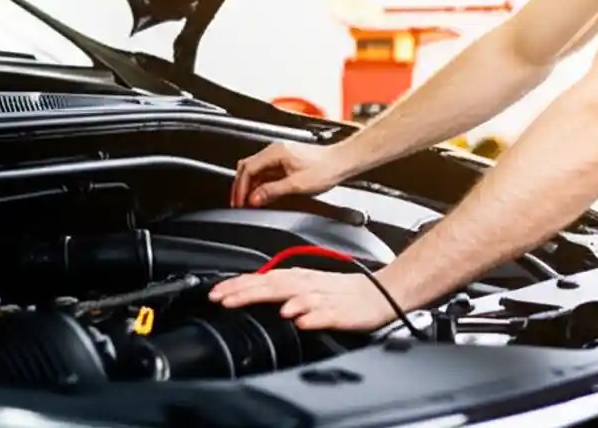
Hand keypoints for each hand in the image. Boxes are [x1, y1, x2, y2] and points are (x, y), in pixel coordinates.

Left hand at [208, 268, 396, 331]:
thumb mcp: (309, 289)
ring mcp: (324, 298)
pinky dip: (309, 314)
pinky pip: (323, 313)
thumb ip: (284, 292)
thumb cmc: (346, 294)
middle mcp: (307, 285)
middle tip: (219, 298)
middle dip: (243, 291)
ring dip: (270, 298)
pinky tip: (297, 319)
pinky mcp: (341, 312)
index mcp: (298, 279)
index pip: (262, 279)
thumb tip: (257, 294)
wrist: (383, 293)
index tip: (214, 293)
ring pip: (293, 295)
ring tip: (248, 302)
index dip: (237, 286)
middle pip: (270, 285)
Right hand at [230, 142, 347, 207]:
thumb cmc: (325, 169)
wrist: (342, 162)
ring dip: (250, 185)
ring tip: (249, 201)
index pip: (248, 169)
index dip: (241, 188)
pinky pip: (266, 171)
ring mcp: (280, 154)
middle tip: (238, 203)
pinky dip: (260, 183)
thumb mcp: (296, 185)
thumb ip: (272, 191)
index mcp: (275, 152)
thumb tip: (254, 199)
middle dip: (241, 186)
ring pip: (256, 169)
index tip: (239, 202)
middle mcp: (275, 150)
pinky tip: (262, 194)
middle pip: (248, 167)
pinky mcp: (285, 160)